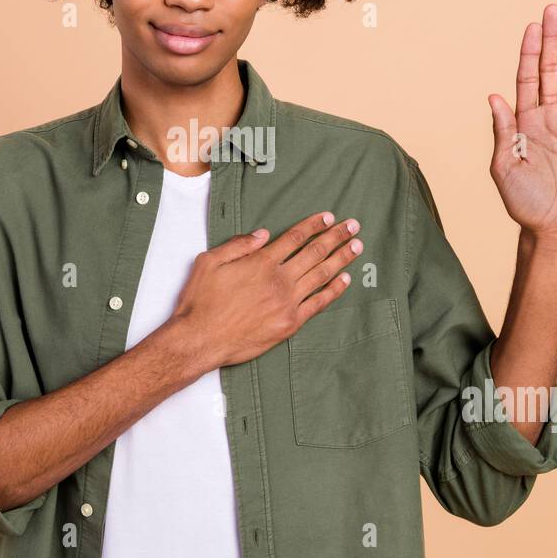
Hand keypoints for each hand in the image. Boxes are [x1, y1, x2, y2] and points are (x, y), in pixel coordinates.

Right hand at [168, 210, 363, 369]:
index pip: (294, 237)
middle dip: (336, 237)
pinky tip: (345, 279)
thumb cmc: (200, 302)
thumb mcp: (208, 262)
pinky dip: (334, 290)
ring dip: (341, 258)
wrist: (200, 339)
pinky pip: (319, 303)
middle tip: (353, 226)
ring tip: (356, 246)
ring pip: (321, 275)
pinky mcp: (290, 324)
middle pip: (314, 252)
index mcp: (260, 262)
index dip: (314, 225)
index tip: (329, 217)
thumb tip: (262, 234)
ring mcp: (287, 302)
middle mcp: (278, 279)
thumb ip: (238, 245)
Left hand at [487, 3, 556, 245]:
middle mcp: (548, 117)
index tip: (531, 26)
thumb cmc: (523, 201)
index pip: (527, 78)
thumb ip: (502, 129)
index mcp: (524, 122)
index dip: (529, 52)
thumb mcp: (503, 165)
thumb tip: (494, 95)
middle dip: (551, 40)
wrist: (552, 226)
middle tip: (552, 9)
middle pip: (551, 70)